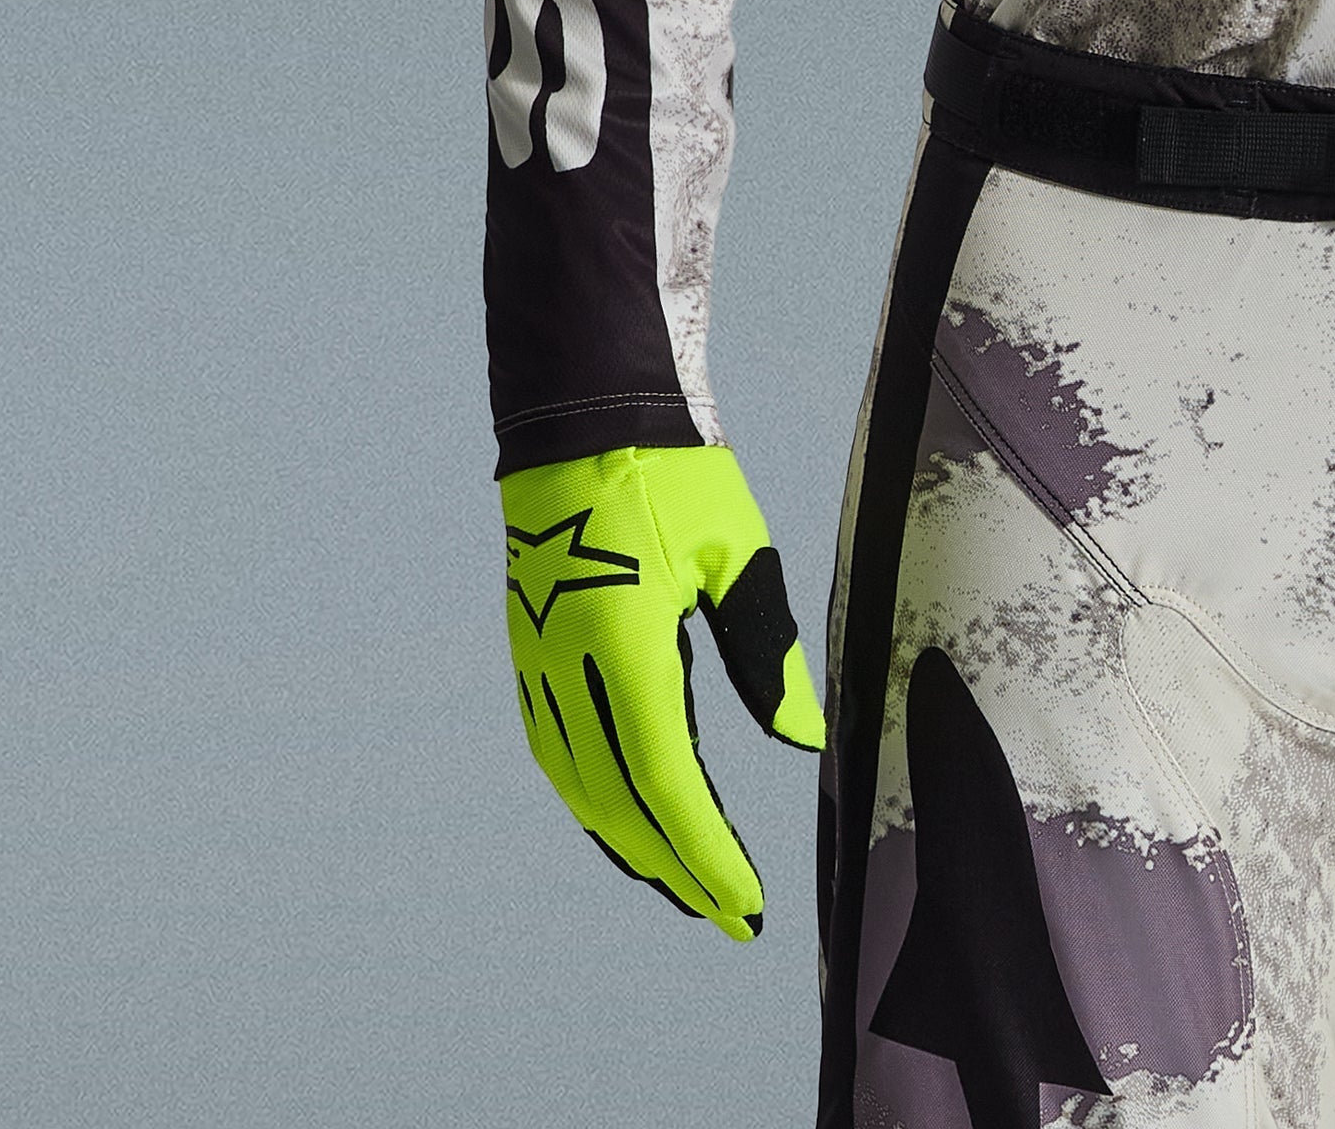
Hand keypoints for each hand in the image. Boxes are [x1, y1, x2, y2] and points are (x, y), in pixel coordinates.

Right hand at [499, 441, 825, 938]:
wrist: (584, 417)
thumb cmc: (673, 476)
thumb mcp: (735, 554)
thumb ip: (766, 650)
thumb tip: (804, 739)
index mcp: (624, 647)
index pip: (666, 783)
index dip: (705, 853)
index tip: (744, 902)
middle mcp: (568, 670)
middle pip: (622, 804)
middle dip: (677, 870)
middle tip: (727, 917)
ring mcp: (539, 665)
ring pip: (581, 789)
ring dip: (631, 846)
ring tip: (683, 888)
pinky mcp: (530, 654)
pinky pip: (558, 755)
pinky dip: (596, 803)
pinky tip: (626, 822)